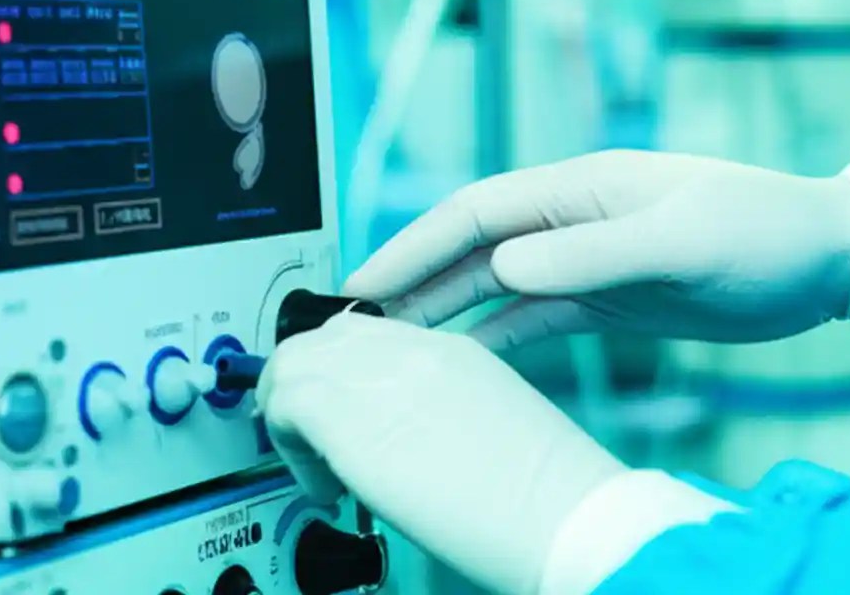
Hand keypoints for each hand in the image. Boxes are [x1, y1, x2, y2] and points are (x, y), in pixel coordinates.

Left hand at [256, 312, 625, 594]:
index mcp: (453, 351)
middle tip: (308, 439)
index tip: (337, 415)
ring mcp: (382, 375)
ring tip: (314, 467)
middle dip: (305, 384)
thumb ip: (437, 417)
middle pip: (325, 336)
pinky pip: (285, 406)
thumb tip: (396, 442)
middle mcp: (414, 351)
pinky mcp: (352, 414)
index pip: (369, 334)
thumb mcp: (490, 429)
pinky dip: (289, 450)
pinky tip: (326, 489)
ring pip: (294, 361)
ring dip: (290, 414)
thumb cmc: (546, 496)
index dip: (341, 373)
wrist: (564, 514)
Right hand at [344, 150, 849, 350]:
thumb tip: (505, 264)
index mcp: (583, 188)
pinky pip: (537, 318)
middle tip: (359, 322)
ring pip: (497, 286)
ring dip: (447, 310)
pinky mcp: (610, 299)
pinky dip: (497, 337)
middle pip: (474, 248)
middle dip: (415, 279)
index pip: (477, 212)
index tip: (367, 282)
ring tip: (394, 346)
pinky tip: (465, 362)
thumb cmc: (765, 232)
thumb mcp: (681, 241)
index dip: (416, 244)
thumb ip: (592, 253)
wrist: (827, 259)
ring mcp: (590, 260)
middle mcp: (575, 220)